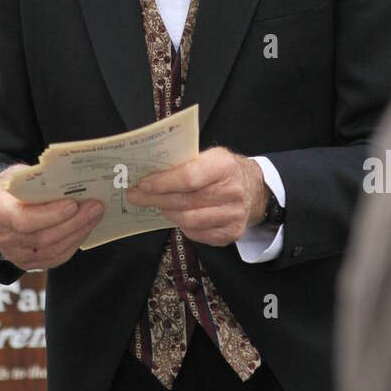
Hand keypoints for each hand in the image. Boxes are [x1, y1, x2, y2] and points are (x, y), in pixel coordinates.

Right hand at [0, 165, 103, 269]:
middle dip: (74, 223)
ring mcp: (17, 255)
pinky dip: (74, 243)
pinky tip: (86, 228)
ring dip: (78, 232)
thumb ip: (40, 181)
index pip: (24, 220)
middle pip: (43, 238)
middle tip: (95, 207)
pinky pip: (56, 258)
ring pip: (53, 251)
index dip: (50, 215)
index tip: (73, 204)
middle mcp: (5, 239)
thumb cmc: (15, 187)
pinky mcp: (31, 264)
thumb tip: (72, 181)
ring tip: (95, 215)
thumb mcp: (20, 176)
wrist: (1, 205)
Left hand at [127, 147, 267, 245]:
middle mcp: (232, 192)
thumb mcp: (210, 156)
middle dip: (155, 199)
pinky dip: (182, 226)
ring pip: (188, 220)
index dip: (162, 183)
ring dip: (167, 213)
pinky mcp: (231, 233)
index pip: (188, 178)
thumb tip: (149, 172)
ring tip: (157, 205)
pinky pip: (197, 234)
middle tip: (136, 197)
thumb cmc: (224, 171)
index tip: (143, 184)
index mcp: (224, 166)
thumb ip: (185, 163)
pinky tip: (177, 215)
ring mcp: (233, 215)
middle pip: (184, 201)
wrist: (255, 189)